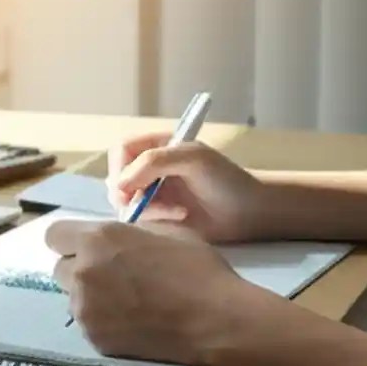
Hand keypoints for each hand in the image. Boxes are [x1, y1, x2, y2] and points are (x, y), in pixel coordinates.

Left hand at [46, 219, 270, 365]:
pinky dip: (102, 322)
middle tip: (111, 276)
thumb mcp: (164, 231)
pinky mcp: (94, 338)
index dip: (70, 241)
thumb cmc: (196, 268)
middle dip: (79, 269)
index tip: (87, 247)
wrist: (214, 319)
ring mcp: (85, 309)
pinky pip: (88, 323)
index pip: (54, 235)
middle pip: (60, 268)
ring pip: (73, 298)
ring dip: (91, 296)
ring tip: (126, 303)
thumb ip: (127, 232)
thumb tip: (114, 238)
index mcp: (98, 239)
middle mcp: (83, 272)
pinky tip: (131, 323)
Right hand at [106, 133, 267, 242]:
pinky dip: (155, 219)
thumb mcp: (192, 158)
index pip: (121, 150)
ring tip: (175, 211)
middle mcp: (150, 169)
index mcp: (157, 146)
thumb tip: (120, 185)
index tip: (128, 187)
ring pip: (125, 201)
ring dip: (146, 208)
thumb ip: (154, 162)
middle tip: (141, 204)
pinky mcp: (158, 217)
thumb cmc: (226, 179)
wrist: (249, 213)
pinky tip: (180, 217)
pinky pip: (138, 219)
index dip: (119, 168)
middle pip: (116, 177)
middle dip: (127, 193)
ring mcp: (153, 193)